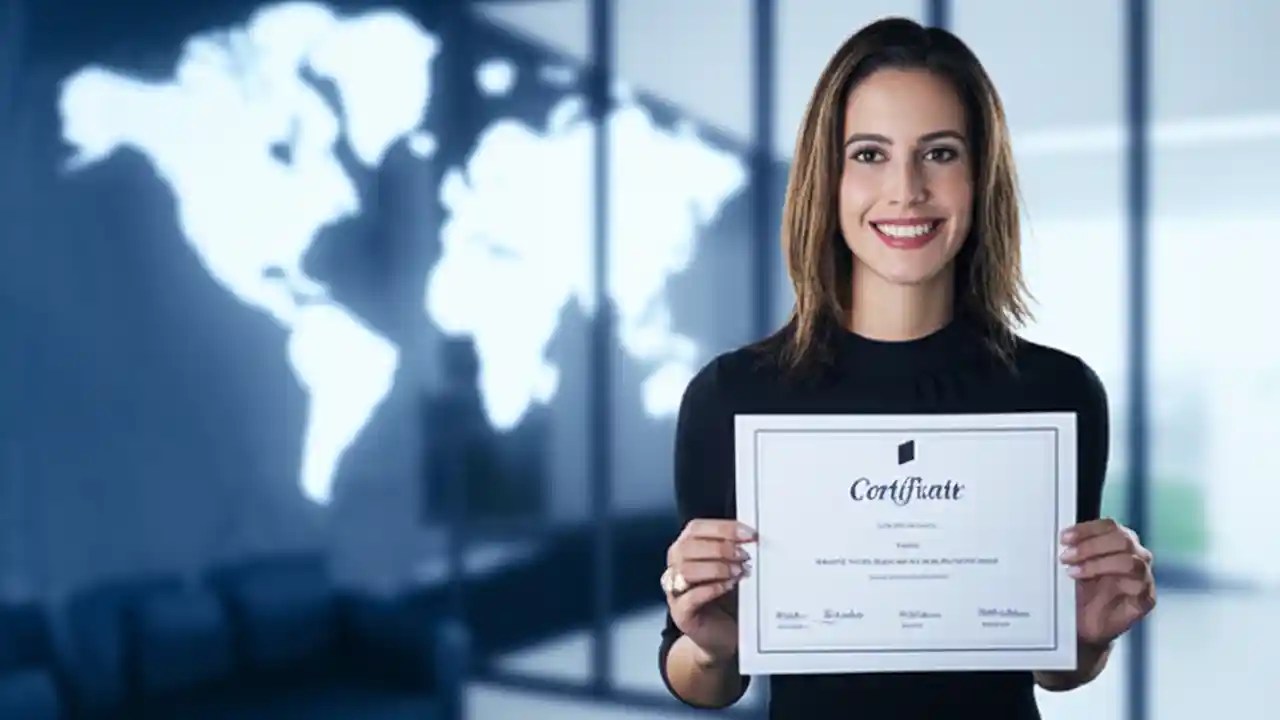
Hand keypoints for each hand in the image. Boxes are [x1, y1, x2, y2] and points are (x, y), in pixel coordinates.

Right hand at [662, 519, 755, 664]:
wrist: (723, 636)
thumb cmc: (728, 598)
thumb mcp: (733, 568)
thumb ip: (736, 551)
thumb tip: (753, 537)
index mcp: (686, 548)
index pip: (696, 528)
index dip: (722, 528)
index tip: (749, 534)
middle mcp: (676, 567)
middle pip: (688, 547)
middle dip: (721, 548)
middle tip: (745, 556)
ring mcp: (675, 591)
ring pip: (685, 570)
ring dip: (716, 568)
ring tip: (739, 572)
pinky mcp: (680, 613)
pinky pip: (688, 598)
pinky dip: (709, 589)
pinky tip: (727, 586)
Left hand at [1060, 518, 1155, 646]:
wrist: (1083, 625)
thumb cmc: (1080, 591)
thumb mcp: (1073, 565)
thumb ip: (1072, 548)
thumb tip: (1057, 535)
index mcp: (1119, 541)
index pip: (1109, 526)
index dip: (1086, 529)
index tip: (1064, 538)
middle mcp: (1136, 556)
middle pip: (1122, 539)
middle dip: (1089, 546)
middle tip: (1066, 556)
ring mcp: (1143, 576)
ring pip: (1129, 560)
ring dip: (1096, 564)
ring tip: (1073, 572)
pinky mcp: (1146, 598)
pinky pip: (1137, 585)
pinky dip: (1111, 582)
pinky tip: (1091, 586)